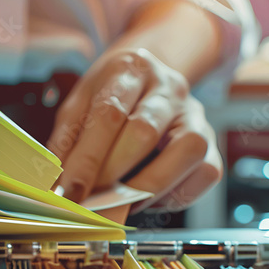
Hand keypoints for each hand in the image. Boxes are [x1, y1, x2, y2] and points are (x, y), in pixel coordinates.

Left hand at [47, 48, 221, 213]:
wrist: (149, 81)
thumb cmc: (111, 97)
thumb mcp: (80, 105)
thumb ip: (67, 141)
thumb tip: (56, 184)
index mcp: (131, 68)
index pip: (109, 114)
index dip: (87, 159)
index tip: (70, 191)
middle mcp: (169, 86)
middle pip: (146, 131)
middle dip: (113, 173)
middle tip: (91, 198)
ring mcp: (196, 113)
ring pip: (187, 150)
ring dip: (149, 185)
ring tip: (121, 200)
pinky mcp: (212, 143)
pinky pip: (206, 173)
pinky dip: (175, 194)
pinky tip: (149, 197)